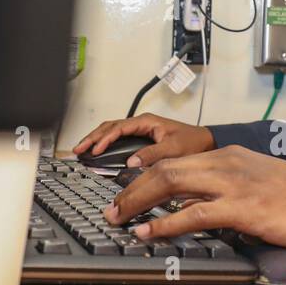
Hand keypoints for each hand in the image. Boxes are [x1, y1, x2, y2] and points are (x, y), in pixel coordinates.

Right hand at [73, 113, 214, 166]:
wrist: (207, 143)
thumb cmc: (194, 143)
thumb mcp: (174, 149)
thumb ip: (152, 154)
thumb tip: (131, 161)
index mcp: (147, 122)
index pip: (118, 128)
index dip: (104, 139)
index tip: (95, 151)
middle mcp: (142, 124)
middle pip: (110, 127)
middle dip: (92, 137)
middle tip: (78, 149)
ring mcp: (141, 131)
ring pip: (112, 132)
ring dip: (96, 140)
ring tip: (82, 150)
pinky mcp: (142, 140)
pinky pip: (118, 139)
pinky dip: (105, 144)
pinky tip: (98, 152)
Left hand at [104, 146, 285, 255]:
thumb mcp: (268, 189)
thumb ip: (237, 195)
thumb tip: (211, 214)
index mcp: (234, 157)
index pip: (177, 159)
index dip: (145, 174)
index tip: (125, 189)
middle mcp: (230, 163)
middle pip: (164, 167)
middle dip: (129, 187)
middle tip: (111, 207)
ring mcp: (236, 183)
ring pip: (170, 182)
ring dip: (136, 202)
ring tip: (117, 218)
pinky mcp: (245, 208)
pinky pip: (193, 212)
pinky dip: (164, 224)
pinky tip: (148, 234)